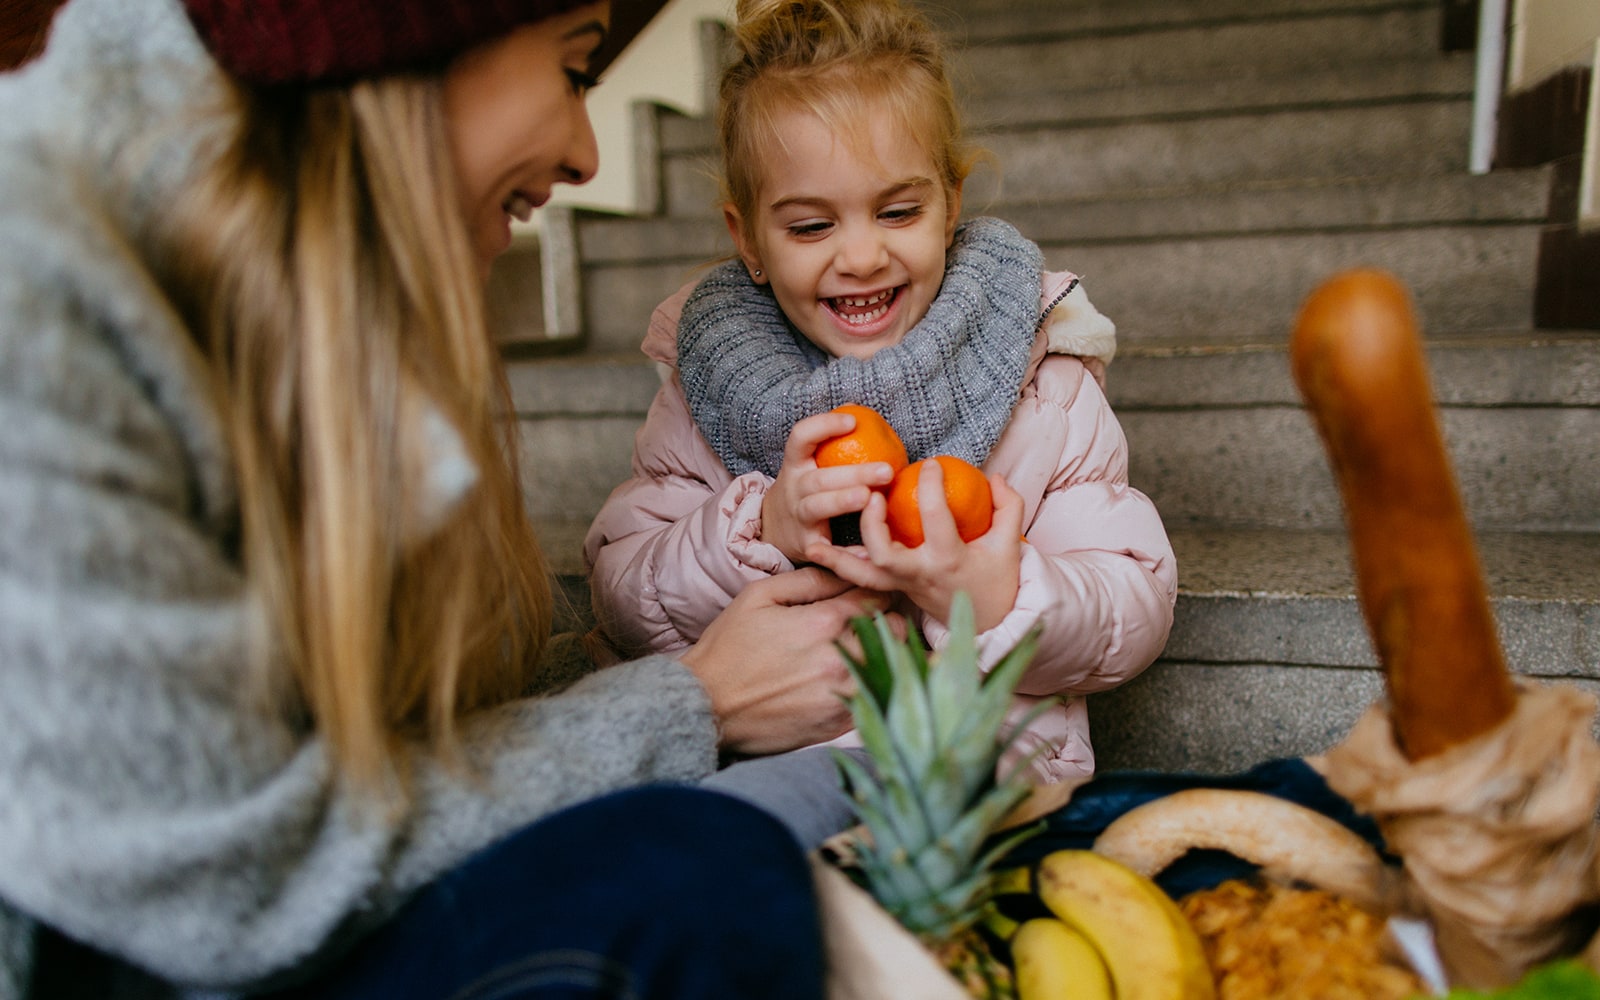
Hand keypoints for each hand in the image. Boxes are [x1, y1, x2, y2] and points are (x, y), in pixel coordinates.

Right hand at [677, 567, 892, 754]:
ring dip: (886, 655)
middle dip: (887, 622)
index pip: (878, 597)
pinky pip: (878, 698)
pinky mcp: (839, 725)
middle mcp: (840, 660)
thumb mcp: (759, 597)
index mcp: (822, 623)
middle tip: (869, 622)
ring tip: (866, 651)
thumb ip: (809, 579)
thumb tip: (849, 565)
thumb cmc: (729, 648)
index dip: (876, 591)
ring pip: (893, 667)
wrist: (706, 707)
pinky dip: (874, 685)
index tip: (867, 595)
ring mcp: (842, 696)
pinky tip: (852, 679)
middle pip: (895, 632)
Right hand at [760, 411, 895, 562]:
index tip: (852, 421)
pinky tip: (870, 552)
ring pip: (817, 508)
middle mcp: (793, 489)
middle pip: (819, 478)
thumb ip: (828, 440)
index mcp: (796, 465)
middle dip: (853, 473)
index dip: (823, 426)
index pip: (800, 437)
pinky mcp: (807, 544)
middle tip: (886, 470)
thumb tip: (858, 410)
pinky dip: (846, 551)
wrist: (773, 529)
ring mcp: (798, 517)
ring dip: (842, 502)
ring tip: (869, 498)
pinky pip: (827, 548)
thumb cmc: (804, 487)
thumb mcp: (807, 463)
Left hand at [804, 464, 1024, 631]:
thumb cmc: (997, 578)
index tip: (929, 464)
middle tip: (871, 496)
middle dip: (871, 525)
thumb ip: (1009, 507)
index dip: (931, 488)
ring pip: (864, 576)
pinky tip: (820, 550)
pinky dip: (841, 567)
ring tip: (814, 541)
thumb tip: (994, 477)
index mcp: (949, 559)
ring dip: (837, 559)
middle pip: (885, 555)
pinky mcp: (895, 589)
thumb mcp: (1009, 543)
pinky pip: (863, 580)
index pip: (936, 520)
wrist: (988, 621)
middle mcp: (921, 575)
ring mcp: (904, 586)